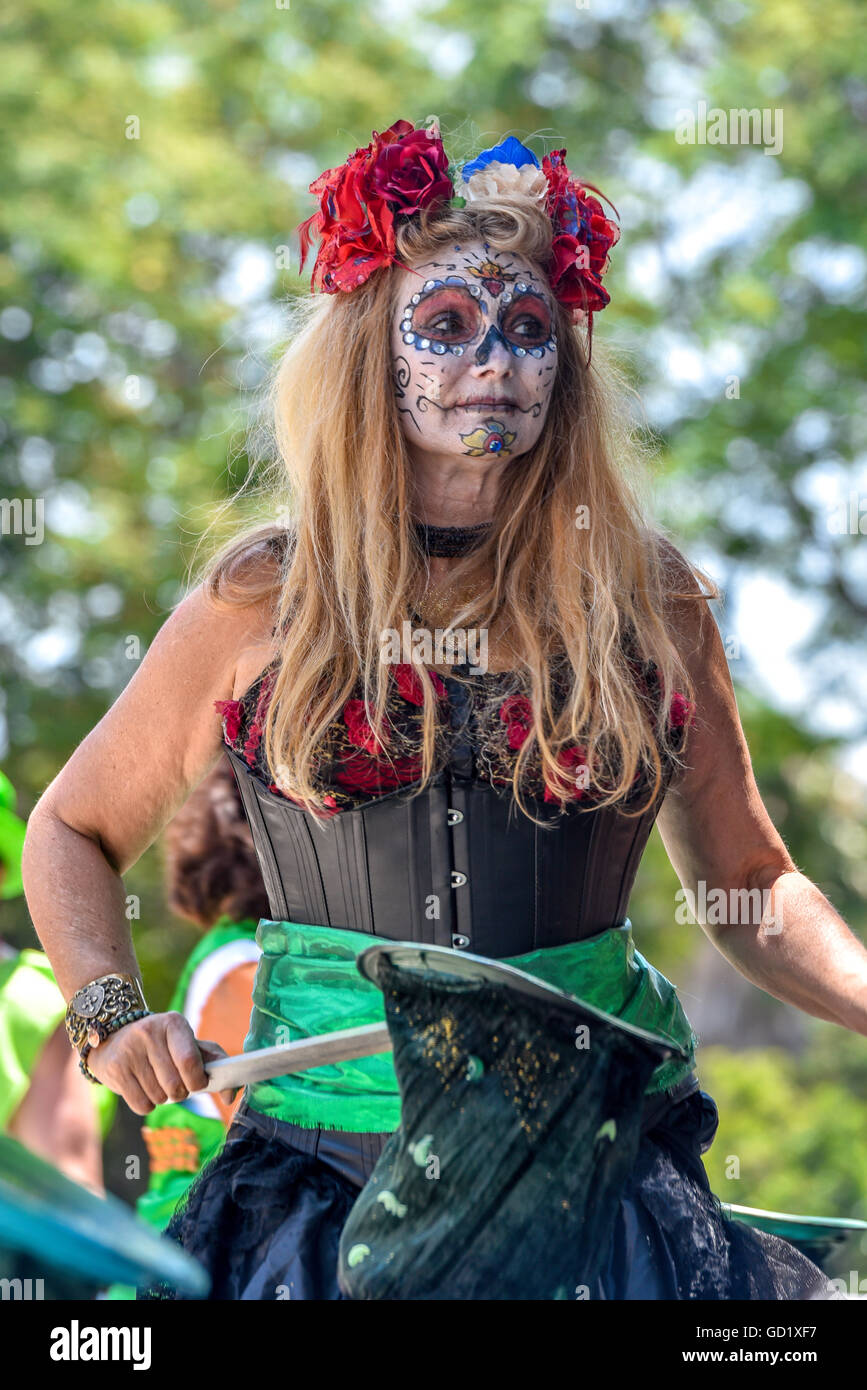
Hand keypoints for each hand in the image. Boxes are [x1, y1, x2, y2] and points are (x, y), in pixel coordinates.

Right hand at [85, 1012, 237, 1114]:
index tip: (198, 1083)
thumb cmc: (163, 1046)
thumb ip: (215, 1064)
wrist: (114, 1038)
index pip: (190, 1061)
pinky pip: (142, 1106)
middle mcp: (150, 1032)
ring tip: (154, 1080)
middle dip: (180, 1092)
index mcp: (174, 1023)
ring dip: (162, 1097)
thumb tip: (232, 1095)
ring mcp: (130, 1050)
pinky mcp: (115, 1068)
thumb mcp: (188, 1043)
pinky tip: (141, 1087)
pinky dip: (147, 1105)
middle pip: (176, 1085)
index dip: (198, 1080)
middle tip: (174, 1081)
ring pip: (159, 1097)